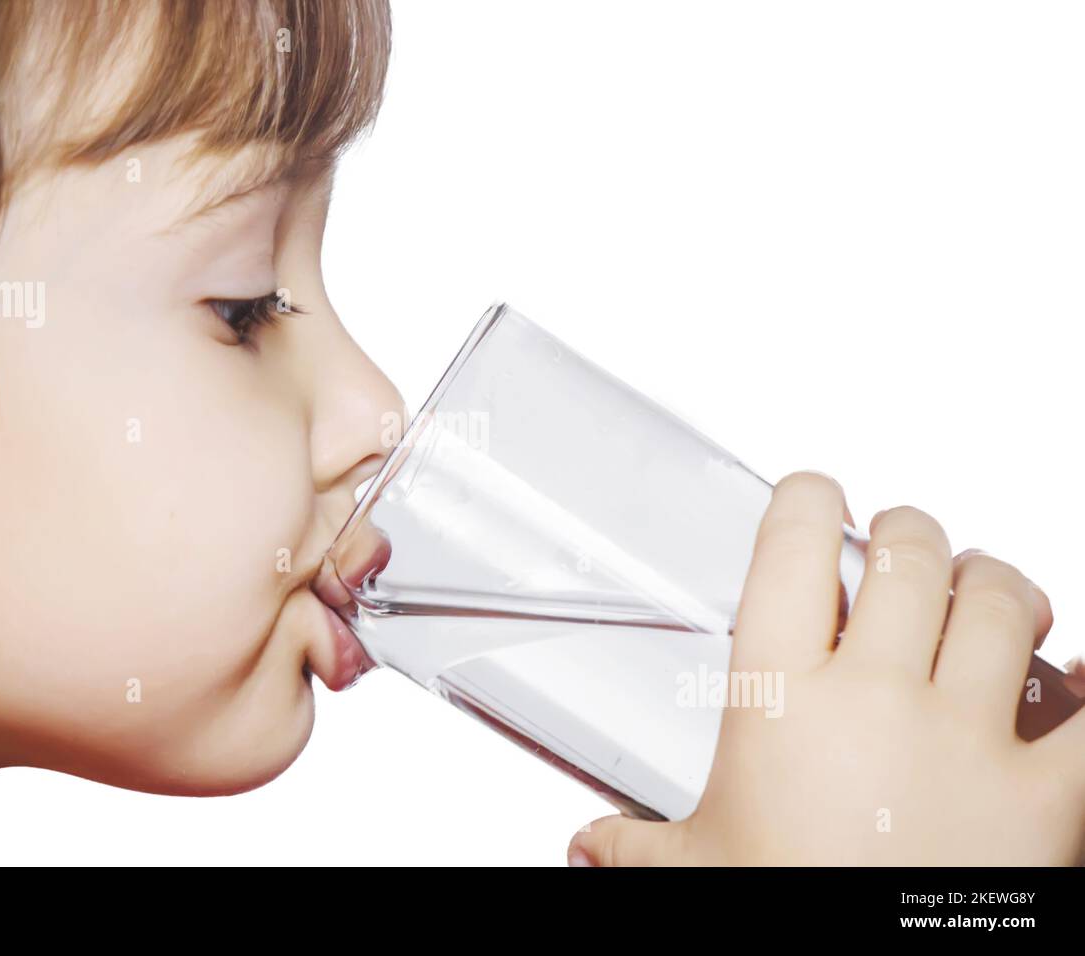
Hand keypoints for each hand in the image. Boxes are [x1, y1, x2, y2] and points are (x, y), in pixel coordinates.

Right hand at [568, 471, 1084, 865]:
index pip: (792, 548)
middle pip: (910, 555)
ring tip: (984, 590)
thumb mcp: (692, 871)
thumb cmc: (783, 917)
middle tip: (901, 543)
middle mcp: (875, 699)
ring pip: (1002, 603)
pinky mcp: (1047, 797)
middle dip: (908, 532)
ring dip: (996, 581)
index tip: (814, 491)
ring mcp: (967, 740)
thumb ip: (633, 846)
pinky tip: (1076, 672)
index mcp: (779, 700)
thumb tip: (585, 847)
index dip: (807, 496)